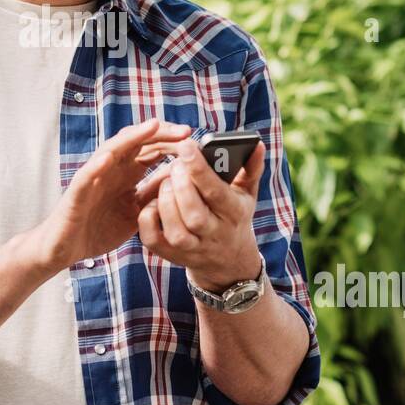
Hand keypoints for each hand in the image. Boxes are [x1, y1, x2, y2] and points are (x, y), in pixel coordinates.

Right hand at [33, 117, 193, 273]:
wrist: (66, 248)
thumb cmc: (98, 228)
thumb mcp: (136, 211)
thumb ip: (153, 193)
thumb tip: (179, 175)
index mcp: (125, 173)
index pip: (150, 149)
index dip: (172, 142)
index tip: (196, 142)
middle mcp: (110, 169)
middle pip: (136, 142)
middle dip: (160, 134)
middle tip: (185, 132)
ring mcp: (93, 178)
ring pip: (112, 150)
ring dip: (132, 138)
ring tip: (152, 127)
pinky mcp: (77, 193)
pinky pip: (86, 176)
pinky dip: (96, 165)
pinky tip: (109, 158)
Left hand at [135, 136, 266, 291]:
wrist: (228, 260)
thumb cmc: (234, 215)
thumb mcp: (247, 193)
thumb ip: (251, 168)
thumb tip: (256, 144)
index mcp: (234, 214)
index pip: (216, 192)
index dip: (199, 170)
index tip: (186, 146)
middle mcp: (214, 235)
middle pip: (194, 214)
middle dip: (181, 185)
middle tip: (176, 164)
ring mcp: (192, 249)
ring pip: (176, 231)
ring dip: (166, 202)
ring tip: (167, 182)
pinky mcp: (171, 255)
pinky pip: (153, 240)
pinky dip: (147, 220)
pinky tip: (153, 203)